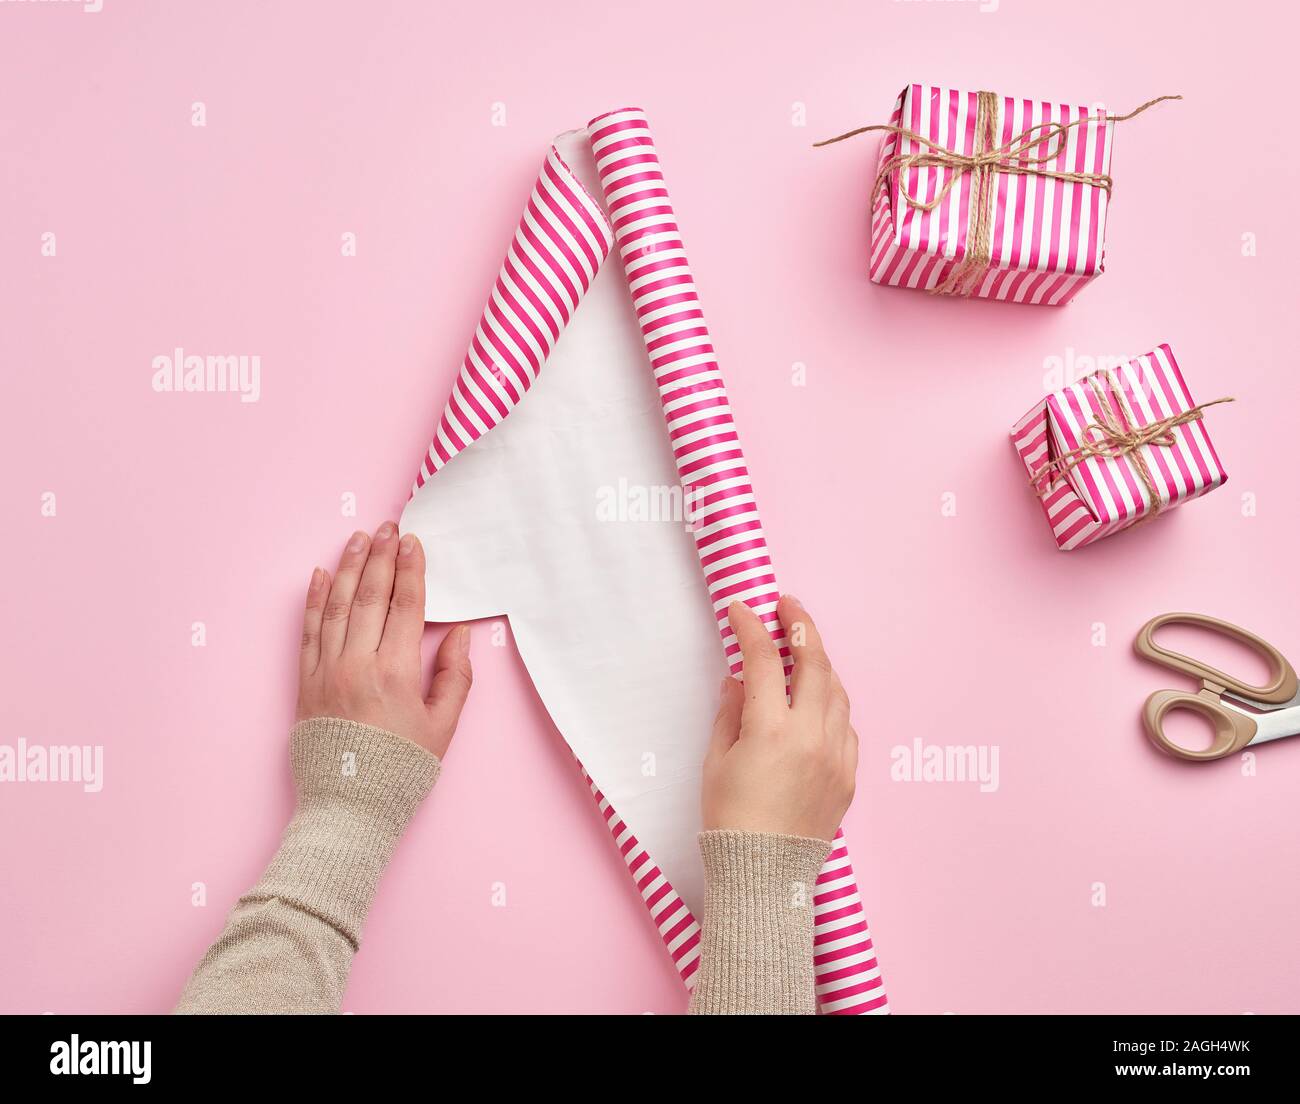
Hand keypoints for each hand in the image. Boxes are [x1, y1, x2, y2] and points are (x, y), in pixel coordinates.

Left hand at [297, 523, 471, 758]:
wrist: (348, 808)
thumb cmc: (398, 771)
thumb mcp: (442, 728)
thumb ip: (454, 678)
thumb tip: (458, 635)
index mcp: (395, 673)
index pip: (405, 607)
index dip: (411, 570)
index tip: (413, 542)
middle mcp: (357, 664)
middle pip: (370, 597)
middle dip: (381, 557)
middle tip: (388, 527)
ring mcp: (326, 671)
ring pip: (337, 606)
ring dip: (349, 567)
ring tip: (358, 539)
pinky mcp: (305, 683)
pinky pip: (308, 631)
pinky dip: (314, 600)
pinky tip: (321, 575)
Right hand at [702, 596, 856, 840]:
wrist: (763, 875)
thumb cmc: (730, 819)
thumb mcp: (717, 761)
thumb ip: (730, 712)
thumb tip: (739, 679)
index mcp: (771, 729)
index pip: (764, 660)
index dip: (751, 628)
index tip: (741, 609)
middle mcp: (811, 735)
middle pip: (815, 663)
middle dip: (802, 626)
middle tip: (788, 606)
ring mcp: (836, 754)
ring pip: (838, 691)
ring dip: (821, 663)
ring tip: (803, 649)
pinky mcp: (848, 775)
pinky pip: (847, 726)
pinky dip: (832, 704)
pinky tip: (817, 702)